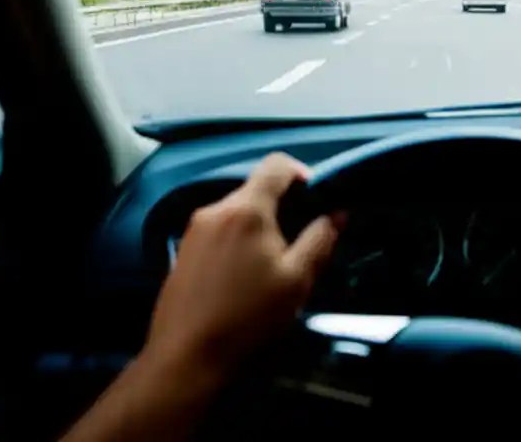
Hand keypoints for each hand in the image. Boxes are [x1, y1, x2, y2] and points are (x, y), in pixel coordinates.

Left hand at [144, 153, 342, 377]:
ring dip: (259, 226)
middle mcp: (215, 209)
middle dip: (282, 207)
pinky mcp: (182, 250)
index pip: (276, 164)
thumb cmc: (248, 316)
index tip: (316, 197)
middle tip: (299, 240)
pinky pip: (219, 230)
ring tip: (272, 263)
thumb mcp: (296, 280)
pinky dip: (238, 240)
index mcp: (246, 209)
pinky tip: (243, 275)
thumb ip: (320, 240)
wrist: (186, 355)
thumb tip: (337, 213)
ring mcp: (194, 229)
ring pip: (237, 212)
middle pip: (256, 189)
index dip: (302, 172)